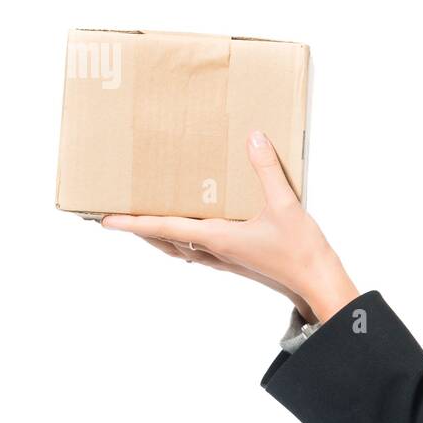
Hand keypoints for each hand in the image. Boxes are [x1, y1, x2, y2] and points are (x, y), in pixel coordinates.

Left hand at [99, 129, 359, 323]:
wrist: (317, 284)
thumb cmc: (301, 251)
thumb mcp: (285, 205)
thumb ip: (266, 170)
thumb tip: (253, 138)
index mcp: (216, 238)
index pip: (163, 229)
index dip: (133, 223)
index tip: (105, 220)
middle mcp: (213, 251)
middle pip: (164, 241)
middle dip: (139, 229)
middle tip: (118, 216)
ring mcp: (224, 259)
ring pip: (180, 248)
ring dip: (159, 236)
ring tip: (147, 220)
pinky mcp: (237, 261)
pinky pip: (198, 250)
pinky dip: (184, 239)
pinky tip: (194, 228)